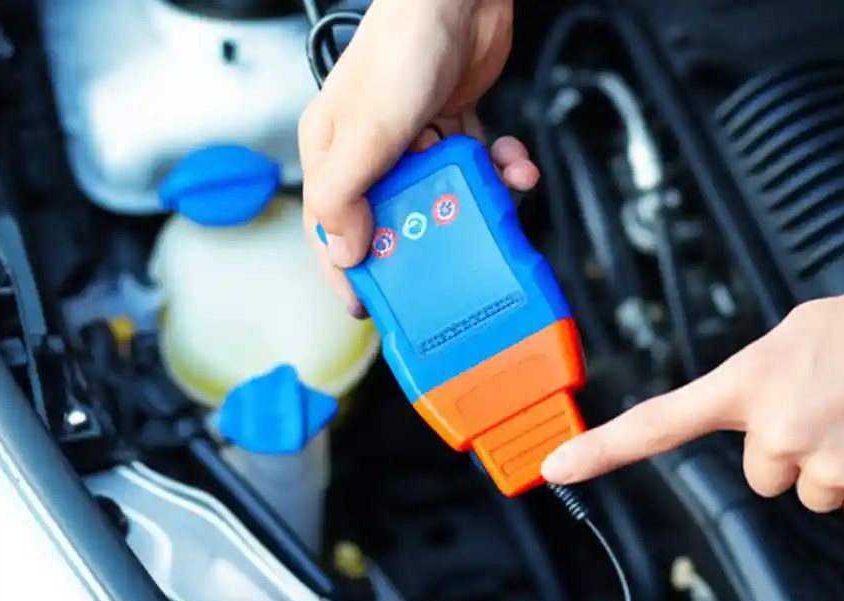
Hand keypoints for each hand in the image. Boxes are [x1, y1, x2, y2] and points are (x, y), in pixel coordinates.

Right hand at [298, 0, 536, 316]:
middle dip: (424, 238)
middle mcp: (370, 148)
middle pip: (391, 216)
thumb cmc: (400, 50)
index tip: (369, 306)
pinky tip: (514, 164)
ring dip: (475, 199)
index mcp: (332, 151)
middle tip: (451, 258)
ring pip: (443, 193)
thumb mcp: (365, 132)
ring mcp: (415, 137)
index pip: (330, 225)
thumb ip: (346, 194)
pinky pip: (478, 164)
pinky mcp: (455, 123)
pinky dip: (501, 167)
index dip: (346, 269)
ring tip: (494, 198)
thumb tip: (344, 251)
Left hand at [540, 267, 843, 527]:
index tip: (557, 467)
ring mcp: (829, 466)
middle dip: (793, 449)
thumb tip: (758, 418)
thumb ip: (764, 377)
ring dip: (839, 468)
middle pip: (762, 474)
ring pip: (813, 495)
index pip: (663, 421)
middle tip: (837, 406)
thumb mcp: (801, 331)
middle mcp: (782, 428)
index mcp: (754, 380)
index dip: (604, 451)